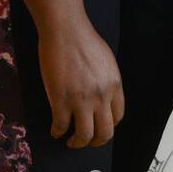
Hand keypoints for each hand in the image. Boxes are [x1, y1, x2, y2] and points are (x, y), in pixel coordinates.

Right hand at [38, 19, 124, 148]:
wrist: (65, 28)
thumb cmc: (82, 39)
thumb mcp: (105, 61)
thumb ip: (106, 81)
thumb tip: (102, 98)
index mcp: (114, 84)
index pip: (117, 117)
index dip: (108, 126)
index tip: (99, 128)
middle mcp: (101, 95)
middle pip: (105, 133)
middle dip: (95, 142)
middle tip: (85, 141)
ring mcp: (81, 100)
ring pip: (84, 136)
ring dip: (77, 143)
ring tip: (70, 141)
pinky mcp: (61, 100)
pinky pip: (60, 127)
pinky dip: (57, 132)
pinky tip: (55, 129)